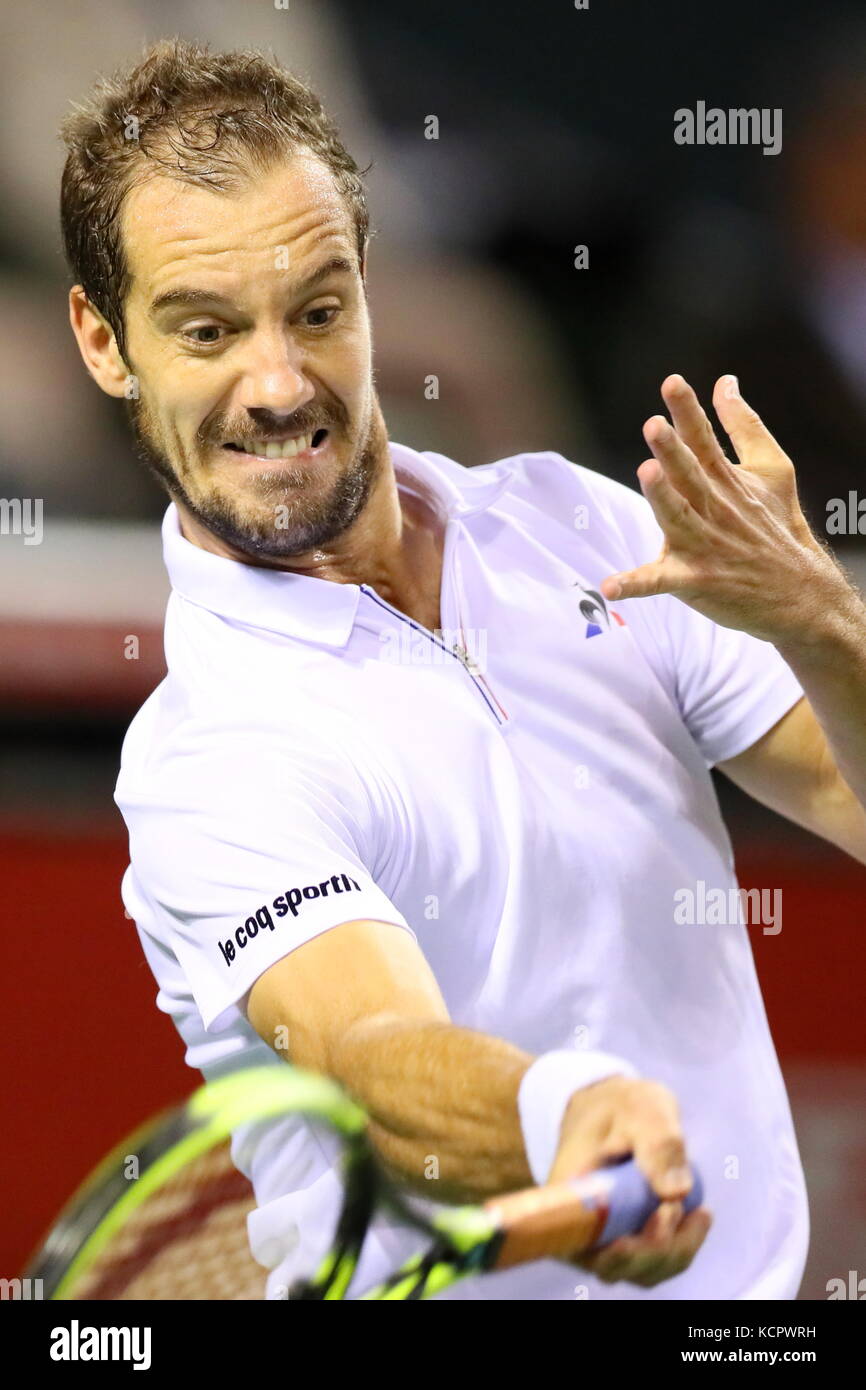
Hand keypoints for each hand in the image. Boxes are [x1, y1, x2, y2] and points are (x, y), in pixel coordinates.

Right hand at [550, 1075, 711, 1288]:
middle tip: (679, 1206)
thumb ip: (659, 1143)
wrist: (617, 1109)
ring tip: (698, 1211)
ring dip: (676, 1249)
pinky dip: (681, 1246)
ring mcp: (603, 1239)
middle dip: (657, 1247)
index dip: (620, 1251)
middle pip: (617, 1266)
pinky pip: (656, 1262)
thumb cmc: (622, 1106)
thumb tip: (676, 1192)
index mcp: (565, 1196)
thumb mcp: (642, 1108)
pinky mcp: (628, 1242)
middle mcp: (578, 1227)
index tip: (653, 1221)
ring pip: (641, 1270)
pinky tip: (700, 1216)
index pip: (584, 1246)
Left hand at [600, 374, 845, 643]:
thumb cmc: (777, 525)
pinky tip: (610, 586)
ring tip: (647, 473)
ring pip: (677, 517)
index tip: (672, 382)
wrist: (800, 593)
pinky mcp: (694, 580)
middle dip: (672, 450)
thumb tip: (725, 381)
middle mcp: (713, 507)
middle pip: (689, 474)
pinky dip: (635, 584)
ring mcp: (704, 544)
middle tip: (654, 425)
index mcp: (725, 479)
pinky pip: (659, 581)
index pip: (702, 438)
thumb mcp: (772, 468)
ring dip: (662, 498)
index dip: (687, 411)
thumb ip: (744, 424)